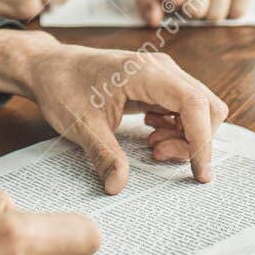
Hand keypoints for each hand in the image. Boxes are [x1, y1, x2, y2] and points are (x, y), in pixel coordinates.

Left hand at [0, 29, 229, 191]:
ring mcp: (161, 74)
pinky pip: (185, 109)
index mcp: (145, 72)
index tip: (200, 172)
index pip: (193, 104)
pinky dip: (176, 128)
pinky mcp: (158, 84)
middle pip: (206, 107)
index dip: (202, 140)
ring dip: (184, 136)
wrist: (48, 68)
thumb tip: (118, 186)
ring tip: (151, 146)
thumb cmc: (62, 87)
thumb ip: (104, 155)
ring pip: (199, 109)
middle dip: (193, 140)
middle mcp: (161, 69)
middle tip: (157, 155)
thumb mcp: (81, 125)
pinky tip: (150, 134)